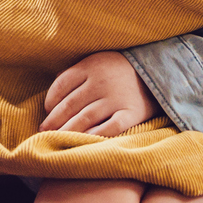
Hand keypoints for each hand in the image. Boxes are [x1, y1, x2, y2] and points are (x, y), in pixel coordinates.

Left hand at [40, 50, 155, 136]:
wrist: (158, 70)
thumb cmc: (120, 69)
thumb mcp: (97, 61)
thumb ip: (76, 73)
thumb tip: (53, 90)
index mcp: (90, 66)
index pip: (61, 85)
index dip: (50, 101)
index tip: (46, 112)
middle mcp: (101, 82)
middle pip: (70, 105)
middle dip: (54, 121)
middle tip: (43, 132)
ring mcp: (117, 98)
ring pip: (85, 118)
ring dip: (68, 130)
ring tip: (57, 138)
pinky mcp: (131, 113)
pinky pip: (109, 127)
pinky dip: (94, 135)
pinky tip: (84, 142)